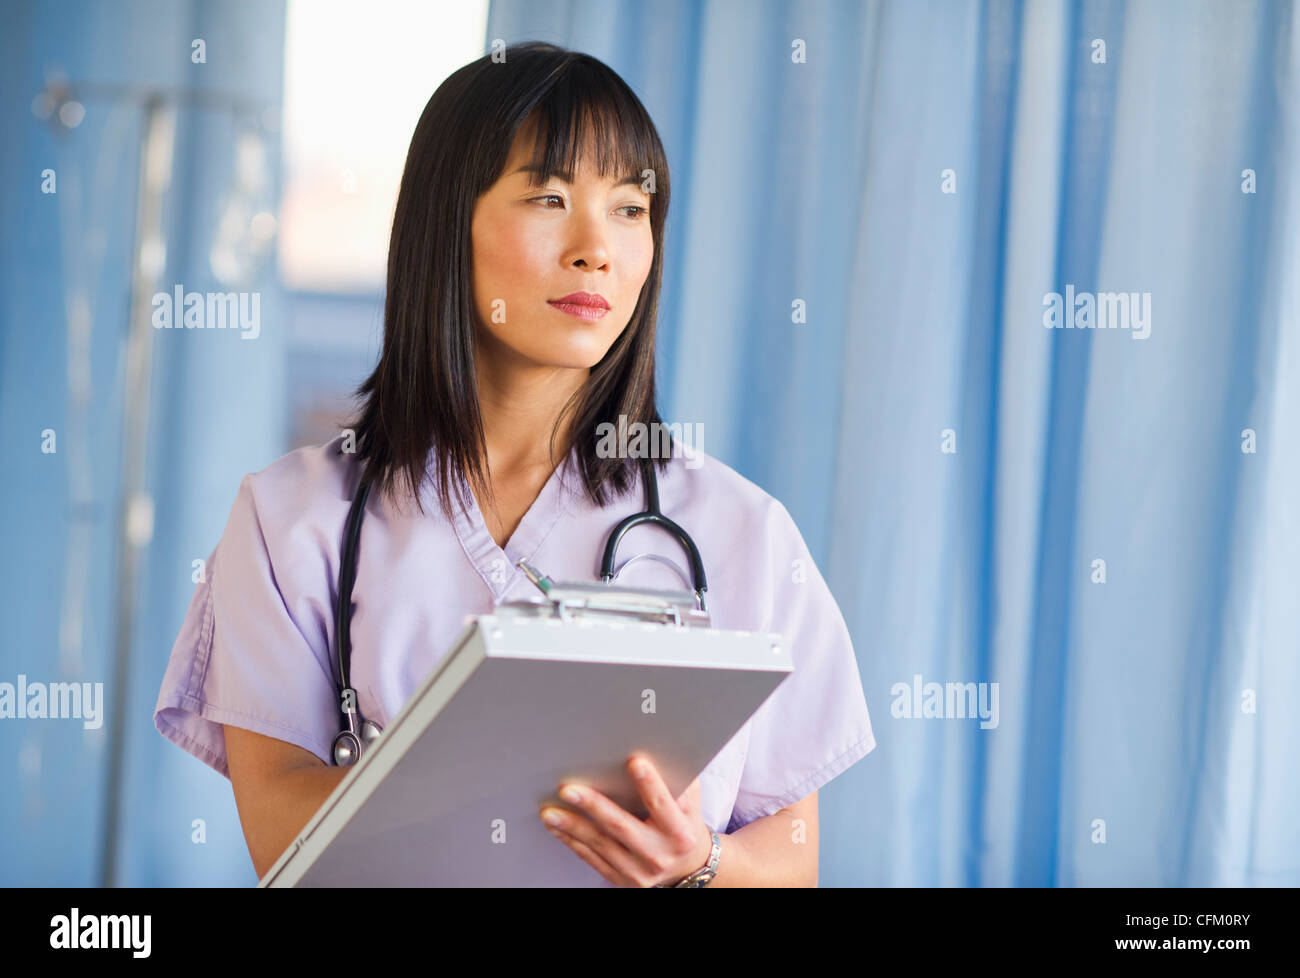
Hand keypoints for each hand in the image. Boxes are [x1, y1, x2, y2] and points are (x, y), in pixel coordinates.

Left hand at [539, 753, 714, 887]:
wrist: (687, 868)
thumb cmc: (684, 824)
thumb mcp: (690, 803)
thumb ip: (678, 780)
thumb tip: (656, 748)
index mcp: (679, 832)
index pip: (662, 805)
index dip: (650, 784)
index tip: (634, 762)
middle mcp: (658, 854)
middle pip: (621, 826)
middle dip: (593, 806)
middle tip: (568, 789)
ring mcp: (638, 871)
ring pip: (600, 844)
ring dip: (571, 826)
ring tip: (549, 811)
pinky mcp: (621, 879)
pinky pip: (591, 859)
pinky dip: (572, 841)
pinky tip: (556, 827)